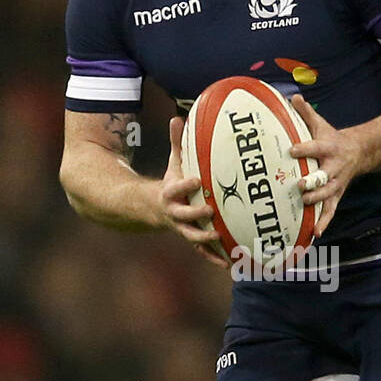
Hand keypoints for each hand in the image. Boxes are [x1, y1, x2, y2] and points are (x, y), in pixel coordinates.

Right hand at [160, 116, 228, 267]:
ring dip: (205, 240)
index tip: (195, 179)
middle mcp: (175, 213)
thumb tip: (178, 117)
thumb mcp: (172, 164)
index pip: (175, 188)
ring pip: (192, 237)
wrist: (151, 210)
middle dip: (196, 214)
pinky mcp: (190, 239)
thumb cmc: (170, 183)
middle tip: (211, 210)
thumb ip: (177, 143)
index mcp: (170, 193)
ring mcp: (182, 228)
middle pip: (184, 216)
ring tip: (220, 239)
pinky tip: (229, 263)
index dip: (184, 184)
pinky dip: (214, 258)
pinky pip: (202, 252)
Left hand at [288, 95, 363, 237]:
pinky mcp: (336, 195)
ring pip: (327, 195)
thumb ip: (305, 113)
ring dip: (316, 201)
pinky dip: (324, 222)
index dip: (304, 148)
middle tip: (300, 186)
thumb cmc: (332, 138)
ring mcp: (335, 184)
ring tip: (304, 206)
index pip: (315, 147)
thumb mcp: (321, 124)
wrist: (359, 152)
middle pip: (324, 176)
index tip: (292, 150)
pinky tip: (316, 233)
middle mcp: (333, 168)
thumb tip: (292, 97)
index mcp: (328, 148)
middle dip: (313, 181)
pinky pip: (330, 210)